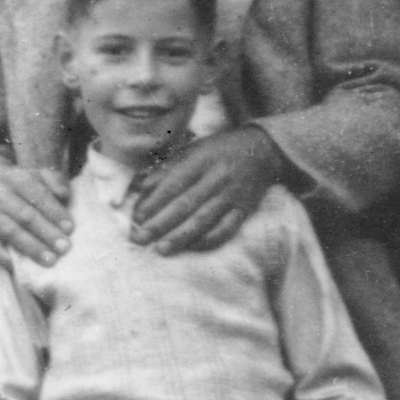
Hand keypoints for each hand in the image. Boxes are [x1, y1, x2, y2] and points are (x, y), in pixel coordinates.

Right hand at [0, 165, 73, 268]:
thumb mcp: (42, 176)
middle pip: (24, 215)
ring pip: (10, 231)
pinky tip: (20, 266)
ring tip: (50, 260)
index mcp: (15, 178)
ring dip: (31, 247)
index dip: (54, 211)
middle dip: (46, 232)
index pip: (36, 194)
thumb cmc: (29, 187)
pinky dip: (4, 257)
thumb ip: (55, 181)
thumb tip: (63, 195)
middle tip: (64, 247)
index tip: (70, 228)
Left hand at [131, 126, 285, 254]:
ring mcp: (231, 196)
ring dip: (181, 237)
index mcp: (200, 160)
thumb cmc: (218, 150)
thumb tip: (139, 188)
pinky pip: (225, 230)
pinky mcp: (244, 210)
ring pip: (204, 220)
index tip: (136, 217)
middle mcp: (216, 178)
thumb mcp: (191, 150)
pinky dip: (208, 240)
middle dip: (160, 224)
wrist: (263, 149)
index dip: (153, 202)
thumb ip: (165, 169)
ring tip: (161, 249)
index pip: (173, 184)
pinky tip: (191, 248)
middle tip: (139, 239)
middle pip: (185, 205)